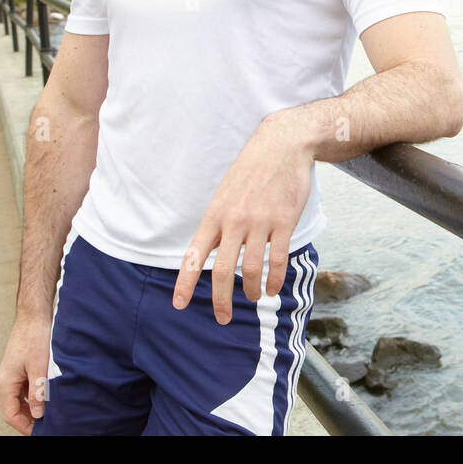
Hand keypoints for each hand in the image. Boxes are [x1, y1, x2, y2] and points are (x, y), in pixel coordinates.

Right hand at [0, 313, 51, 434]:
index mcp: (5, 382)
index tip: (39, 432)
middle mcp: (6, 380)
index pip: (10, 414)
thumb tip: (37, 415)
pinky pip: (26, 388)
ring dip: (34, 406)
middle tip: (48, 424)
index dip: (24, 426)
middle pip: (14, 408)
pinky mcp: (21, 368)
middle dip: (29, 418)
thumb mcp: (39, 367)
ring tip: (51, 411)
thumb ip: (37, 392)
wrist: (34, 315)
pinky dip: (36, 394)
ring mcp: (13, 374)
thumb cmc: (35, 337)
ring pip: (21, 399)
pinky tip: (50, 395)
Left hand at [174, 113, 312, 323]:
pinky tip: (273, 288)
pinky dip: (275, 280)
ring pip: (252, 269)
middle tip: (222, 318)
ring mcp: (260, 222)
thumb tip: (211, 253)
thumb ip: (218, 223)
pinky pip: (278, 259)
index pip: (194, 255)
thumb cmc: (251, 171)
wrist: (283, 145)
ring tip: (254, 298)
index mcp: (215, 215)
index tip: (178, 305)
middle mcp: (234, 221)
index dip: (184, 283)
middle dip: (221, 301)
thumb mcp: (225, 193)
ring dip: (252, 291)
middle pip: (222, 271)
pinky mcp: (284, 221)